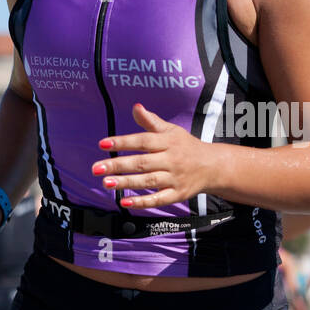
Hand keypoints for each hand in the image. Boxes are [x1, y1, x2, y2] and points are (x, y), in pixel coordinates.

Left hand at [91, 103, 214, 208]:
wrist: (212, 166)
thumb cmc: (185, 146)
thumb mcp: (171, 130)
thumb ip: (151, 121)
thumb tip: (136, 107)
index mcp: (168, 142)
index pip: (143, 141)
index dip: (123, 142)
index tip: (103, 144)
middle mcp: (171, 160)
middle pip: (142, 163)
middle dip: (118, 166)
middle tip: (96, 168)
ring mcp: (174, 179)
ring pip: (148, 181)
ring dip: (126, 183)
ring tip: (106, 183)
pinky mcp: (177, 194)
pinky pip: (158, 199)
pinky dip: (142, 202)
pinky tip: (124, 202)